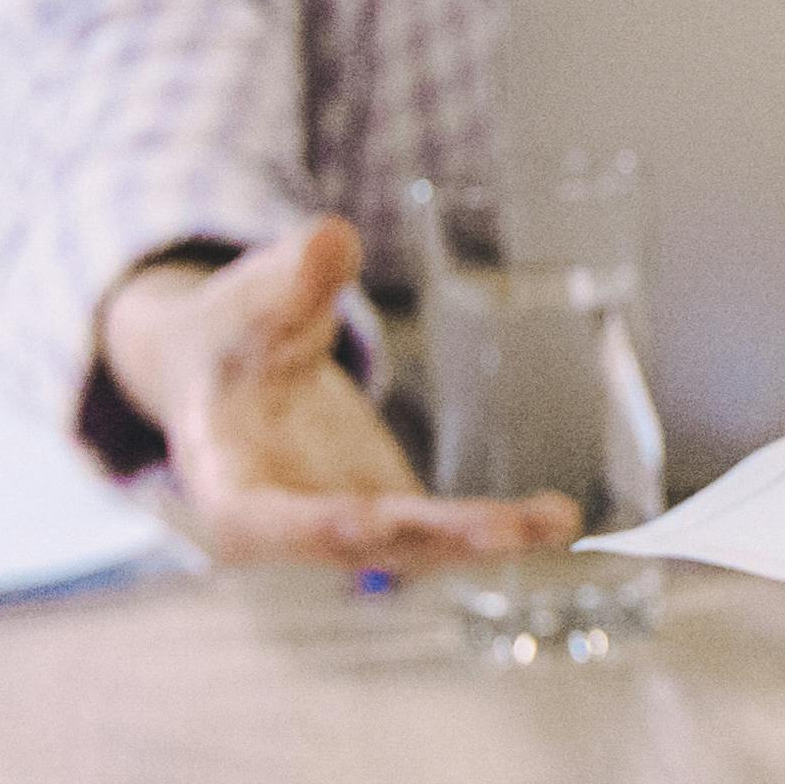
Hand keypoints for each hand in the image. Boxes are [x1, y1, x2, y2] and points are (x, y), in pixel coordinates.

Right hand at [97, 219, 577, 573]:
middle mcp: (288, 521)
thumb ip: (290, 279)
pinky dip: (503, 528)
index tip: (363, 519)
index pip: (257, 519)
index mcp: (226, 478)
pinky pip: (448, 531)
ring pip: (416, 546)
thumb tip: (331, 237)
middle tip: (496, 530)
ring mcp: (347, 525)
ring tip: (553, 521)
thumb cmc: (233, 338)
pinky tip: (558, 517)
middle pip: (358, 544)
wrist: (234, 372)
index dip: (307, 526)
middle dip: (429, 535)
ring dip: (482, 538)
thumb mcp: (250, 300)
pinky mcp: (395, 514)